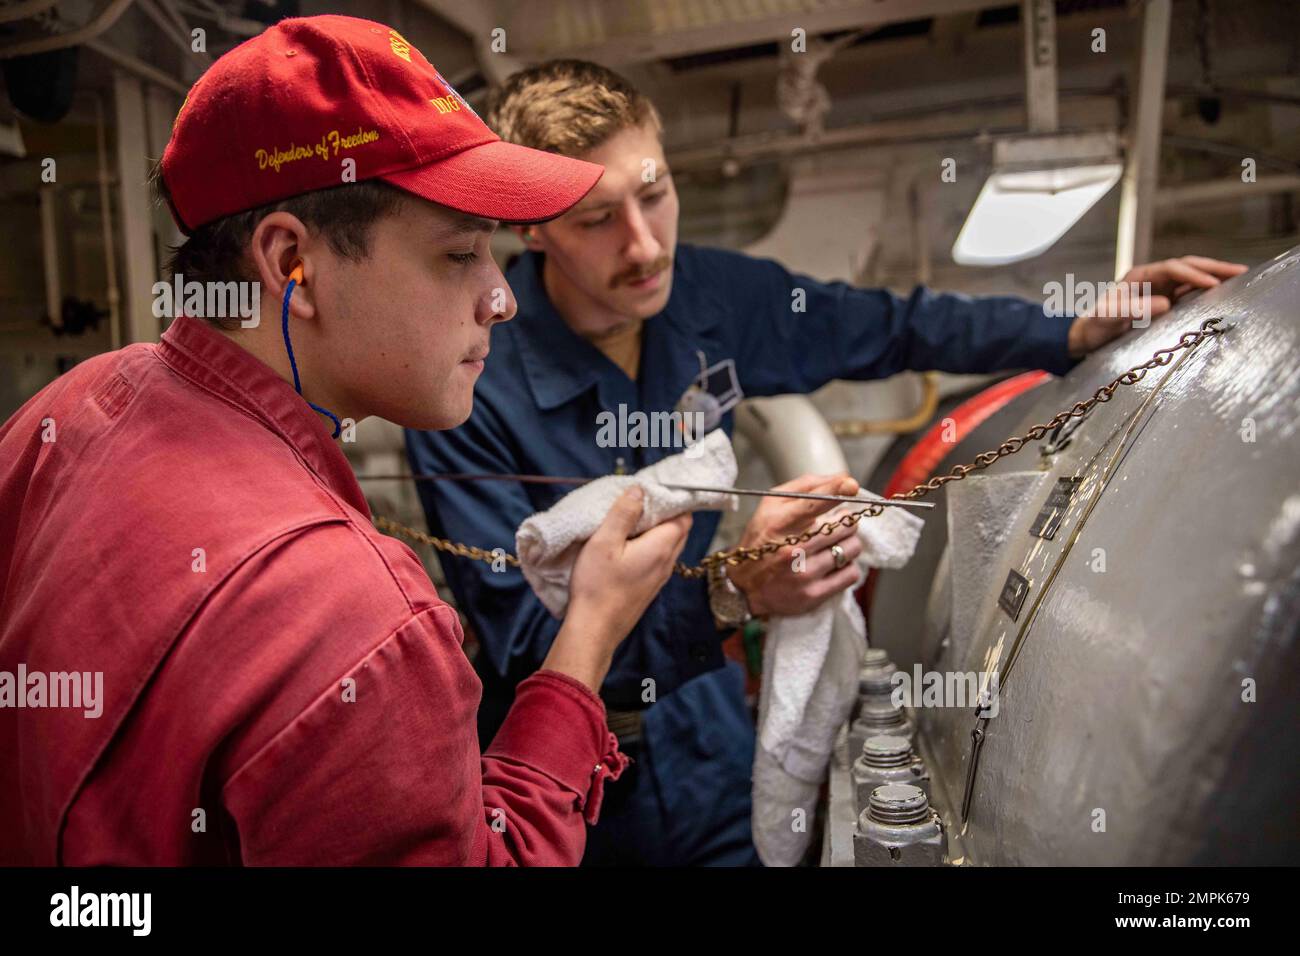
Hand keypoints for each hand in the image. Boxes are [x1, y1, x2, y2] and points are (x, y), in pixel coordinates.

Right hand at [544, 487, 692, 690]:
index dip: (675, 500)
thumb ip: (623, 514)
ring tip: (635, 520)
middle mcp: (666, 563)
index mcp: (661, 547)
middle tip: (645, 500)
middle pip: (679, 530)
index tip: (658, 489)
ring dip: (659, 530)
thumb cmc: (597, 586)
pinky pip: (659, 559)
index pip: (683, 517)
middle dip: (668, 513)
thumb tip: (640, 491)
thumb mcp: (604, 542)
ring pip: (669, 546)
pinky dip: (651, 546)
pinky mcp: (649, 588)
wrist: (595, 629)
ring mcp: (660, 578)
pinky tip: (629, 545)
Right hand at [727, 473, 862, 617]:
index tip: (851, 485)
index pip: (814, 502)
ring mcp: (804, 573)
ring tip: (832, 546)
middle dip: (846, 522)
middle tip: (835, 526)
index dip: (837, 490)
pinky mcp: (814, 594)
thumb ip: (806, 486)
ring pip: (852, 548)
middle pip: (845, 525)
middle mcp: (792, 548)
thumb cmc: (762, 539)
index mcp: (780, 523)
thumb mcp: (771, 505)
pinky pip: (851, 574)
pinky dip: (847, 566)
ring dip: (848, 544)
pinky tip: (833, 565)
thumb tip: (842, 478)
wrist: (744, 585)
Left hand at [1066, 255, 1247, 357]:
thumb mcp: (1108, 318)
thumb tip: (1167, 303)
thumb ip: (1133, 310)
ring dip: (1215, 278)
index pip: (1173, 268)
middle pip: (1188, 267)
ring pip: (1192, 279)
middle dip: (1213, 268)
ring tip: (1241, 280)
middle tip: (1241, 271)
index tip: (1212, 283)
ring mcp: (1159, 290)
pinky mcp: (1163, 304)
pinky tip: (1223, 295)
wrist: (1086, 339)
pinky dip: (1206, 293)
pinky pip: (1189, 294)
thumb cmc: (1093, 328)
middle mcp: (1152, 279)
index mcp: (1139, 276)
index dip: (1193, 274)